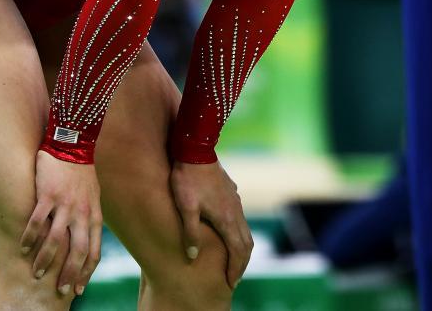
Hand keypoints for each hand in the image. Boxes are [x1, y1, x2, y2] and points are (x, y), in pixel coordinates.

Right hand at [20, 150, 102, 296]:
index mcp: (94, 216)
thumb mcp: (93, 198)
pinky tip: (23, 248)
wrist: (72, 144)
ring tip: (36, 273)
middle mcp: (81, 213)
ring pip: (56, 240)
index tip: (78, 289)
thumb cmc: (81, 174)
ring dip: (45, 260)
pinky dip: (29, 237)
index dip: (86, 273)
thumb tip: (83, 240)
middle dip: (68, 274)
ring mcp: (65, 204)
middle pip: (78, 251)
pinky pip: (37, 221)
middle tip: (59, 290)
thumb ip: (88, 219)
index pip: (93, 251)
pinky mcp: (48, 195)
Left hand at [170, 160, 253, 289]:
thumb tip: (193, 256)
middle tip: (234, 277)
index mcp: (226, 218)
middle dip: (242, 263)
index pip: (238, 251)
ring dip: (240, 248)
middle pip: (246, 243)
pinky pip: (240, 218)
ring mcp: (235, 200)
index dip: (236, 269)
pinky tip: (227, 232)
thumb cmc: (187, 178)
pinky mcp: (231, 192)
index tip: (231, 282)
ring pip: (244, 230)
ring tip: (232, 259)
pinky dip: (238, 233)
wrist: (196, 148)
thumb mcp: (185, 207)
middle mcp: (235, 211)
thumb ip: (190, 233)